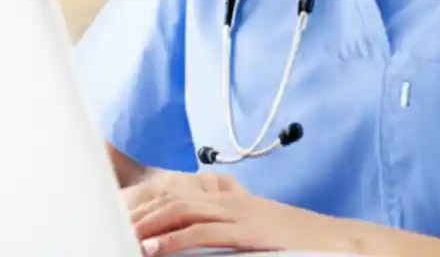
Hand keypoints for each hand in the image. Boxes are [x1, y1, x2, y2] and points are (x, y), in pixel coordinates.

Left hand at [122, 171, 352, 255]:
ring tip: (123, 236)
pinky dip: (175, 239)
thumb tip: (184, 240)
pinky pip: (203, 232)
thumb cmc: (289, 240)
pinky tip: (154, 248)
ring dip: (148, 224)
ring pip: (180, 210)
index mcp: (225, 196)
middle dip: (137, 211)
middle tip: (108, 223)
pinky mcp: (246, 231)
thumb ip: (220, 228)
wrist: (331, 240)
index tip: (116, 213)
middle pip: (169, 196)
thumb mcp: (250, 228)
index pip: (173, 191)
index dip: (142, 201)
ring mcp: (236, 212)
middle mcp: (226, 198)